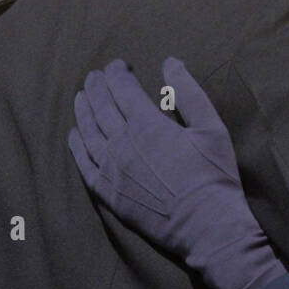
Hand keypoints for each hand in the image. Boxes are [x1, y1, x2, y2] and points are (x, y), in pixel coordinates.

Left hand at [68, 57, 284, 288]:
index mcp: (147, 124)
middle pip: (101, 107)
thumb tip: (171, 63)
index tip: (118, 65)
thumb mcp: (212, 128)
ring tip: (80, 97)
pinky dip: (76, 146)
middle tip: (94, 77)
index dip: (117, 73)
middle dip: (96, 87)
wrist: (207, 225)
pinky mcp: (108, 193)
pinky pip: (83, 165)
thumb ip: (189, 93)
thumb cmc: (214, 175)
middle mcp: (122, 143)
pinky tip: (74, 135)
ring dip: (83, 111)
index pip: (122, 89)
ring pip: (88, 132)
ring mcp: (111, 169)